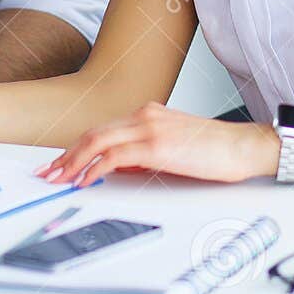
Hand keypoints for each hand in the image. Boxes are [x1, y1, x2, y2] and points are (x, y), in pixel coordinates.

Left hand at [35, 103, 280, 185]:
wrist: (243, 147)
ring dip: (74, 161)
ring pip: (98, 141)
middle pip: (93, 133)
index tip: (61, 162)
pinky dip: (96, 167)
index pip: (102, 129)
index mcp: (148, 114)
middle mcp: (145, 115)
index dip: (77, 147)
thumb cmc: (215, 150)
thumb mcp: (173, 148)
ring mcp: (150, 128)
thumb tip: (120, 168)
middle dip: (67, 155)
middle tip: (49, 172)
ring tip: (59, 178)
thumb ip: (145, 153)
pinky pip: (116, 156)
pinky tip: (86, 180)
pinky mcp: (157, 145)